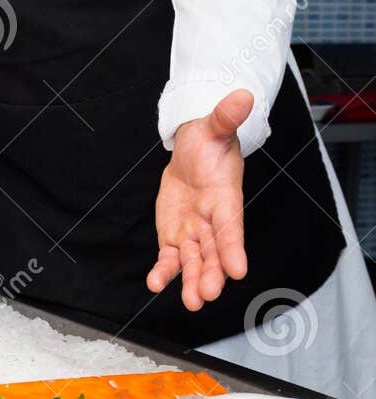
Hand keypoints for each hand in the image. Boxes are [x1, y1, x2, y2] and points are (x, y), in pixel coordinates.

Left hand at [147, 90, 252, 311]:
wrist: (192, 150)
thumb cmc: (209, 140)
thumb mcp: (215, 126)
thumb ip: (227, 116)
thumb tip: (244, 96)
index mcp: (225, 198)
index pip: (231, 226)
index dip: (233, 247)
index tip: (238, 270)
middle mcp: (211, 220)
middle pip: (212, 250)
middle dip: (210, 273)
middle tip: (207, 294)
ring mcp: (193, 230)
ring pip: (193, 260)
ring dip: (191, 280)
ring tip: (191, 302)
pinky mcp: (174, 235)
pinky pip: (169, 257)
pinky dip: (163, 271)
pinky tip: (155, 284)